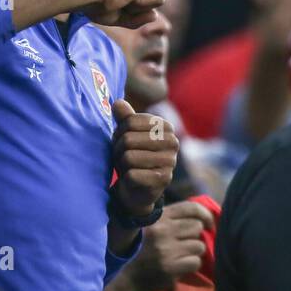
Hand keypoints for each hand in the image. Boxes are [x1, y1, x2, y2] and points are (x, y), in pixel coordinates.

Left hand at [111, 98, 178, 217]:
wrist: (137, 188)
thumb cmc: (132, 154)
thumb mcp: (126, 133)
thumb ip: (124, 117)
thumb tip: (117, 103)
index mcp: (165, 126)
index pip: (129, 122)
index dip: (119, 133)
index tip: (122, 141)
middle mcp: (173, 142)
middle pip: (128, 139)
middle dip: (118, 149)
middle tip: (122, 157)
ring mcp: (170, 161)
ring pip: (128, 157)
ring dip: (121, 164)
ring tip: (127, 167)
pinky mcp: (163, 180)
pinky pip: (131, 175)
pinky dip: (126, 178)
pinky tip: (133, 179)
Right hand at [117, 200, 214, 290]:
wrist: (132, 276)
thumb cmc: (148, 248)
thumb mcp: (157, 226)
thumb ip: (176, 218)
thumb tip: (204, 216)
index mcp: (160, 218)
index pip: (190, 208)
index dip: (205, 214)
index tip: (209, 223)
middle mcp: (162, 230)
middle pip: (197, 226)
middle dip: (195, 236)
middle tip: (185, 244)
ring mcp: (166, 249)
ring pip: (199, 246)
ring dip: (194, 252)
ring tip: (182, 255)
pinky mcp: (170, 267)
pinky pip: (196, 262)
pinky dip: (191, 265)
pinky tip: (180, 266)